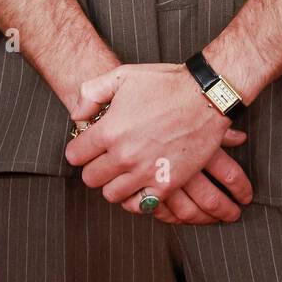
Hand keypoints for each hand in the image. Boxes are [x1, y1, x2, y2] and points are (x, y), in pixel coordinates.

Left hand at [64, 62, 253, 221]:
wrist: (205, 96)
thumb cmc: (165, 83)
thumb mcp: (123, 75)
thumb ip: (91, 93)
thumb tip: (77, 116)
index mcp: (110, 130)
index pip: (75, 155)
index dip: (80, 148)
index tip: (89, 144)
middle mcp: (124, 155)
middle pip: (91, 178)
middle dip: (94, 166)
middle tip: (106, 156)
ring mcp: (145, 173)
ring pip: (111, 194)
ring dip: (114, 183)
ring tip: (123, 169)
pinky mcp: (166, 184)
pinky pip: (138, 205)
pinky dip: (135, 197)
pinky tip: (138, 182)